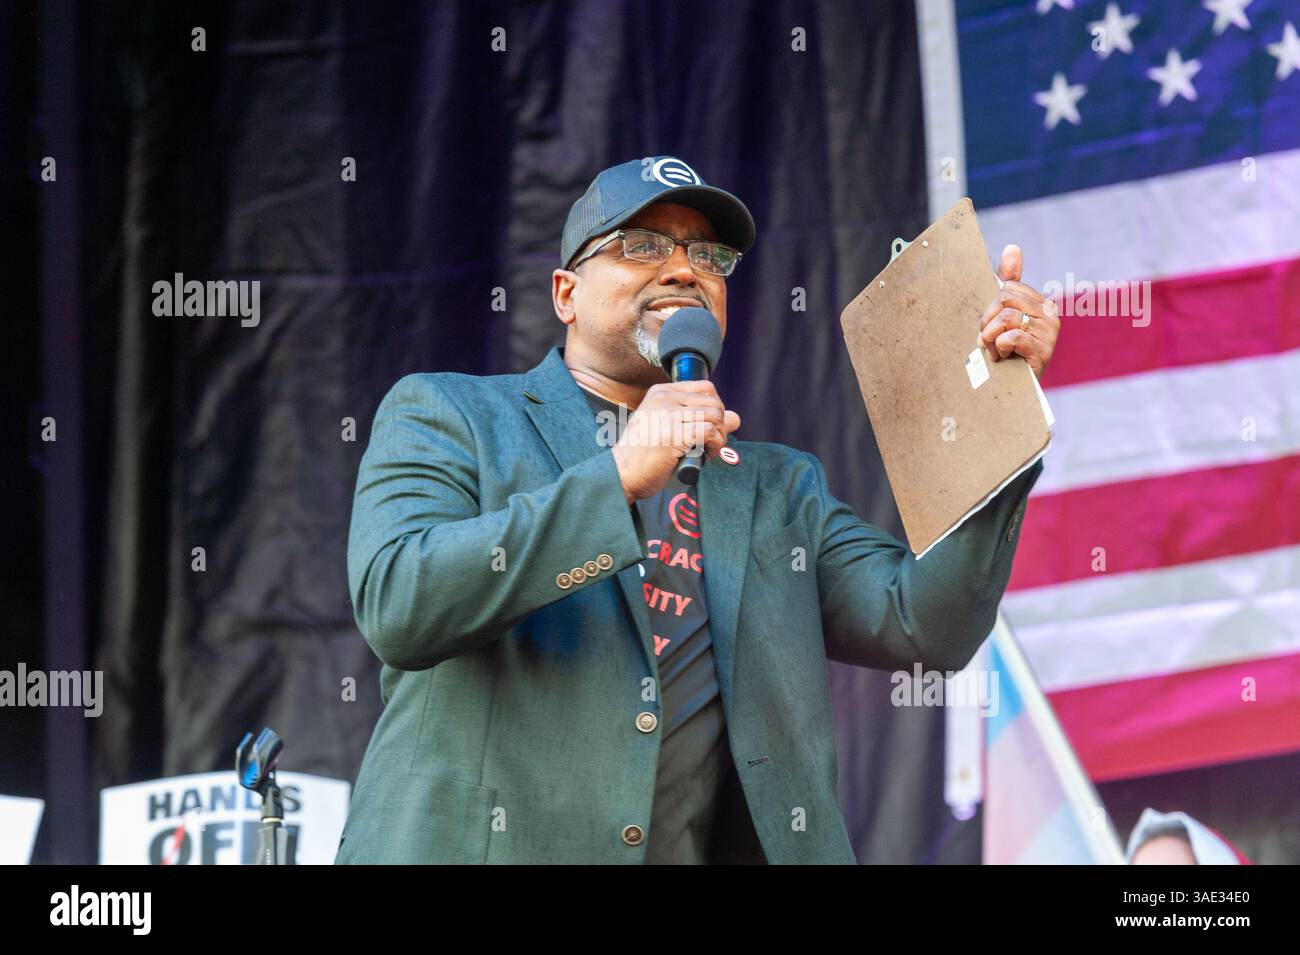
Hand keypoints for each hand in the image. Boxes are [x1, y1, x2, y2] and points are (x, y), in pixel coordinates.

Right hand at [611, 380, 740, 502]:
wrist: (620, 474)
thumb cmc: (643, 455)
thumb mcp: (670, 429)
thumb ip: (701, 419)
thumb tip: (736, 418)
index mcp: (660, 392)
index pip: (706, 388)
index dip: (715, 409)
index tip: (706, 428)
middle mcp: (664, 398)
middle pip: (715, 402)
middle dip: (719, 426)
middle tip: (707, 445)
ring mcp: (668, 415)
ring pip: (716, 417)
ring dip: (718, 438)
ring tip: (704, 451)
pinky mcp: (674, 434)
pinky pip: (711, 432)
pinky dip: (714, 446)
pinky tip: (703, 456)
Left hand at [978, 244, 1060, 378]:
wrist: (1011, 390)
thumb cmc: (1006, 352)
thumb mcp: (1003, 317)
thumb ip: (1008, 282)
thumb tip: (1012, 247)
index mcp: (1041, 303)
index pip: (1007, 288)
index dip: (990, 309)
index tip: (992, 329)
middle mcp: (1051, 315)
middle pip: (1005, 300)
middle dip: (988, 322)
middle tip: (990, 342)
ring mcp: (1049, 334)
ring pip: (1006, 318)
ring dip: (990, 338)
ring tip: (995, 352)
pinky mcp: (1043, 352)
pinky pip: (1010, 337)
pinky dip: (998, 349)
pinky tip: (1003, 359)